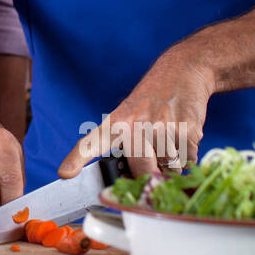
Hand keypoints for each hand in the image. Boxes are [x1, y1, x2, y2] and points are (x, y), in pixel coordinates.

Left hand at [58, 47, 214, 179]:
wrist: (181, 71)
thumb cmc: (151, 100)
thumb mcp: (128, 114)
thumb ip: (124, 147)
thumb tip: (131, 183)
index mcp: (116, 123)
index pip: (92, 143)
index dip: (77, 159)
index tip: (65, 173)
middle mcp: (137, 125)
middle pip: (143, 172)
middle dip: (151, 173)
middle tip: (155, 155)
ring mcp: (163, 127)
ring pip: (169, 169)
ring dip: (172, 163)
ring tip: (169, 137)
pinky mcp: (187, 130)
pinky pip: (188, 161)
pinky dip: (188, 155)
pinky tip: (182, 135)